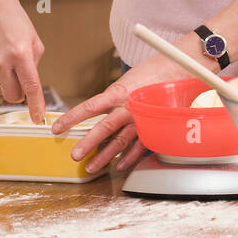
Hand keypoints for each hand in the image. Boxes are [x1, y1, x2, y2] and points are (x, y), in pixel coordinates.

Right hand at [0, 0, 46, 122]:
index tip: (38, 118)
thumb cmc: (15, 21)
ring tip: (11, 64)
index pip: (31, 87)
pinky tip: (0, 57)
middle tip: (24, 83)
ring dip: (9, 84)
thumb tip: (31, 84)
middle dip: (21, 95)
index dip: (36, 105)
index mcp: (21, 54)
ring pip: (2, 90)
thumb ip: (35, 64)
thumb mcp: (34, 41)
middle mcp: (2, 62)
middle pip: (13, 96)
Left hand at [50, 54, 184, 173]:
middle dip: (88, 143)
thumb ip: (114, 96)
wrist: (179, 69)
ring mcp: (142, 118)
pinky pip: (140, 146)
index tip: (57, 128)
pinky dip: (129, 157)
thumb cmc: (154, 72)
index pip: (90, 107)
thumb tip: (99, 109)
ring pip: (121, 141)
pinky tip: (119, 165)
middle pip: (105, 128)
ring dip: (105, 156)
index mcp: (119, 92)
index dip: (72, 118)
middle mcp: (129, 107)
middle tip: (75, 156)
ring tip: (92, 167)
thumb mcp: (128, 80)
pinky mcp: (154, 126)